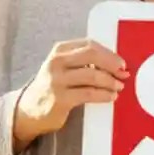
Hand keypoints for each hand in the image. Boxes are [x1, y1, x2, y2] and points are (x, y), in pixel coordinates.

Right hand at [13, 39, 128, 149]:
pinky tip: (111, 97)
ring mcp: (57, 80)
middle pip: (91, 55)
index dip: (109, 53)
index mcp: (59, 50)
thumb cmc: (53, 86)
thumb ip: (83, 61)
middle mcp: (56, 62)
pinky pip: (88, 94)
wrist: (29, 110)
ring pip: (92, 75)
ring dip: (110, 81)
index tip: (121, 62)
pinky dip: (104, 95)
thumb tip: (115, 64)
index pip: (89, 44)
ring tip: (119, 86)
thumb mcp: (62, 67)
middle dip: (112, 64)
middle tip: (124, 73)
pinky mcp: (60, 99)